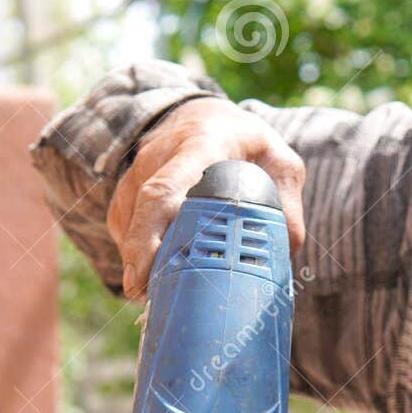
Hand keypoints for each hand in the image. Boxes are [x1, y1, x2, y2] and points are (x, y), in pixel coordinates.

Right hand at [107, 97, 306, 299]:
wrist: (206, 116)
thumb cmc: (246, 142)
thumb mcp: (280, 161)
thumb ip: (287, 202)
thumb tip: (285, 251)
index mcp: (200, 147)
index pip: (164, 190)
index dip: (150, 233)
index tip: (149, 270)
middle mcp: (159, 157)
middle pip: (139, 213)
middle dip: (139, 258)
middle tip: (149, 297)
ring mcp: (137, 172)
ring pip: (127, 223)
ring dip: (140, 259)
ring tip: (161, 291)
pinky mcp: (128, 190)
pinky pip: (124, 227)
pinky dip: (136, 253)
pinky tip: (157, 273)